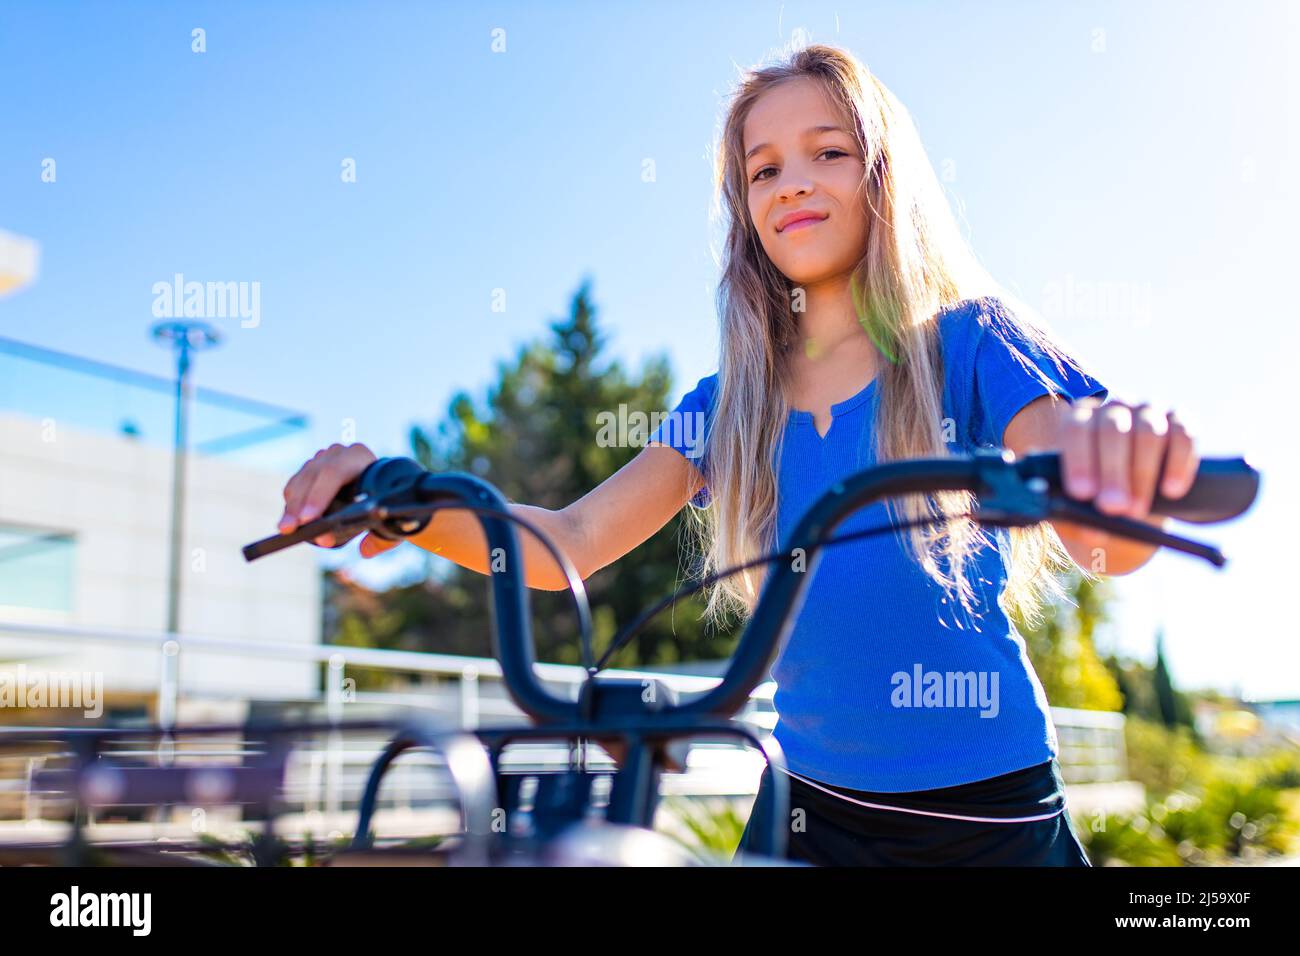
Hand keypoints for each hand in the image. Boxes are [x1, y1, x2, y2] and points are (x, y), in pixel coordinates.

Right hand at [277, 442, 398, 556]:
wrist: (383, 483)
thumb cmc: (388, 502)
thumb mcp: (390, 515)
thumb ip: (382, 535)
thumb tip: (366, 550)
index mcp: (359, 457)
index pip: (334, 472)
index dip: (319, 495)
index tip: (309, 519)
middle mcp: (338, 453)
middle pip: (312, 476)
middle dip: (299, 505)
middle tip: (290, 530)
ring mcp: (322, 459)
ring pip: (300, 481)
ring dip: (291, 507)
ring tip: (287, 530)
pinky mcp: (310, 469)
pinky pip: (295, 486)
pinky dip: (291, 505)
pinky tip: (290, 522)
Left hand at [1057, 398, 1198, 520]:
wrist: (1136, 494)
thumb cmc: (1099, 496)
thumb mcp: (1082, 507)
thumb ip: (1077, 518)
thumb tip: (1089, 532)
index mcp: (1080, 419)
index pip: (1075, 430)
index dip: (1078, 461)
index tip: (1082, 494)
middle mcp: (1114, 407)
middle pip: (1112, 431)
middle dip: (1112, 472)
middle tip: (1113, 508)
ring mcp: (1149, 409)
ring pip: (1148, 433)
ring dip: (1142, 474)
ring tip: (1137, 510)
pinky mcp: (1181, 419)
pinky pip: (1184, 435)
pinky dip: (1178, 464)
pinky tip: (1171, 491)